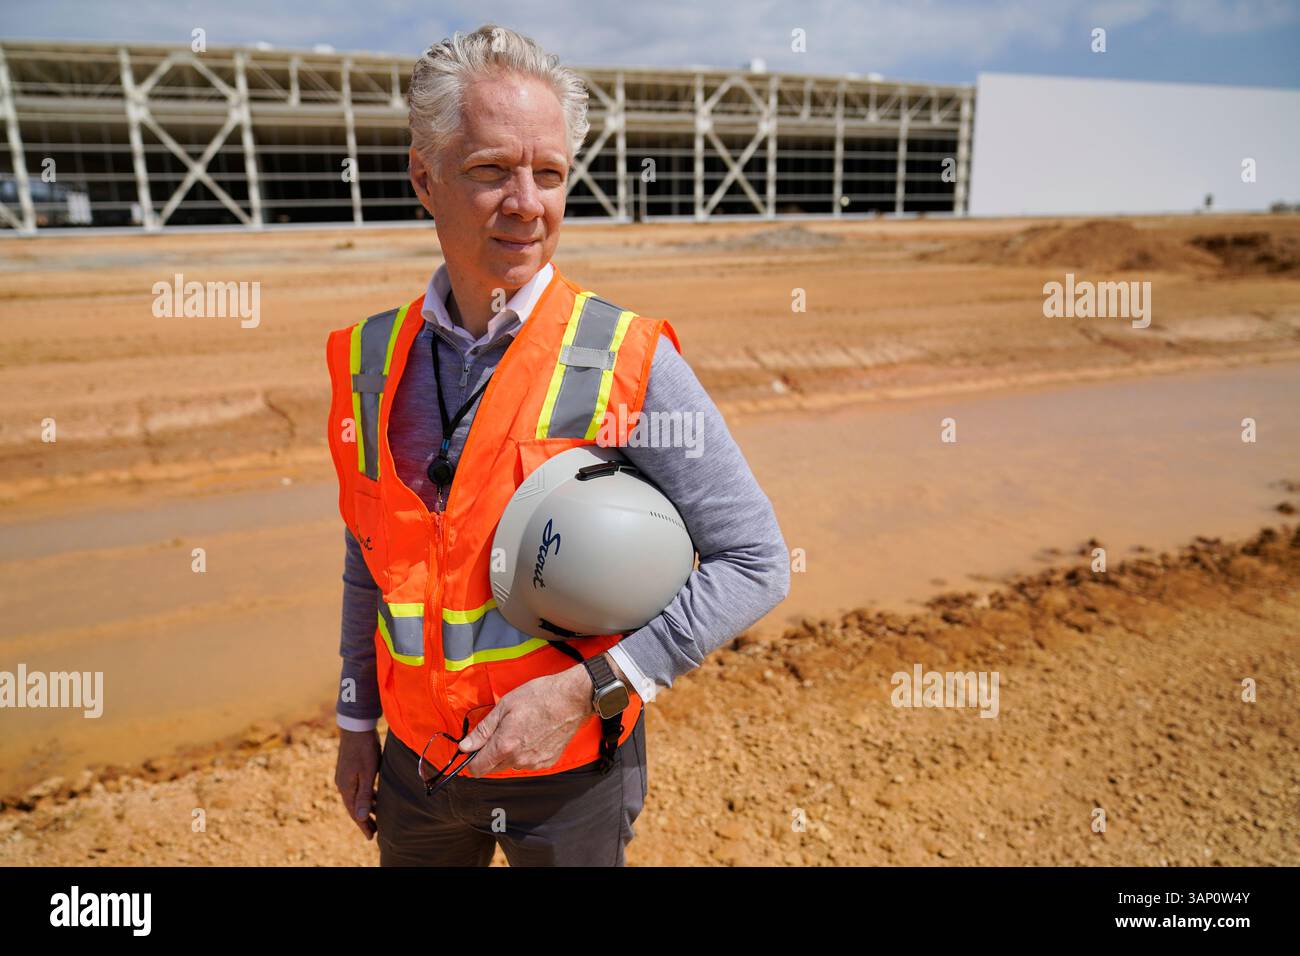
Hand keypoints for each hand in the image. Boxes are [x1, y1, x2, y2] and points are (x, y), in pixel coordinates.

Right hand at [335, 727, 380, 839]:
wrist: (355, 727)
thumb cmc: (364, 749)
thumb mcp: (367, 773)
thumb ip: (365, 795)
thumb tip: (362, 817)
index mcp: (346, 788)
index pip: (355, 812)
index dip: (363, 825)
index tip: (371, 837)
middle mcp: (342, 784)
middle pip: (354, 807)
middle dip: (365, 820)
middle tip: (375, 832)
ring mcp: (345, 777)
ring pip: (356, 798)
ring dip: (366, 808)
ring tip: (378, 817)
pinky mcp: (349, 770)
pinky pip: (357, 789)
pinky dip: (366, 796)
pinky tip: (375, 797)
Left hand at [457, 664, 593, 776]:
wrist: (572, 699)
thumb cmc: (540, 697)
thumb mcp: (504, 706)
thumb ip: (482, 730)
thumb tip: (465, 746)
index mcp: (505, 745)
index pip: (478, 768)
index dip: (471, 760)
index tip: (472, 750)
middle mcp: (519, 759)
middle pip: (493, 768)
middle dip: (491, 754)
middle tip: (500, 732)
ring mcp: (535, 762)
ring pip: (511, 765)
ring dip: (510, 753)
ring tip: (520, 730)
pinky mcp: (548, 762)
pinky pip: (528, 763)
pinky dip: (526, 753)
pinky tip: (533, 735)